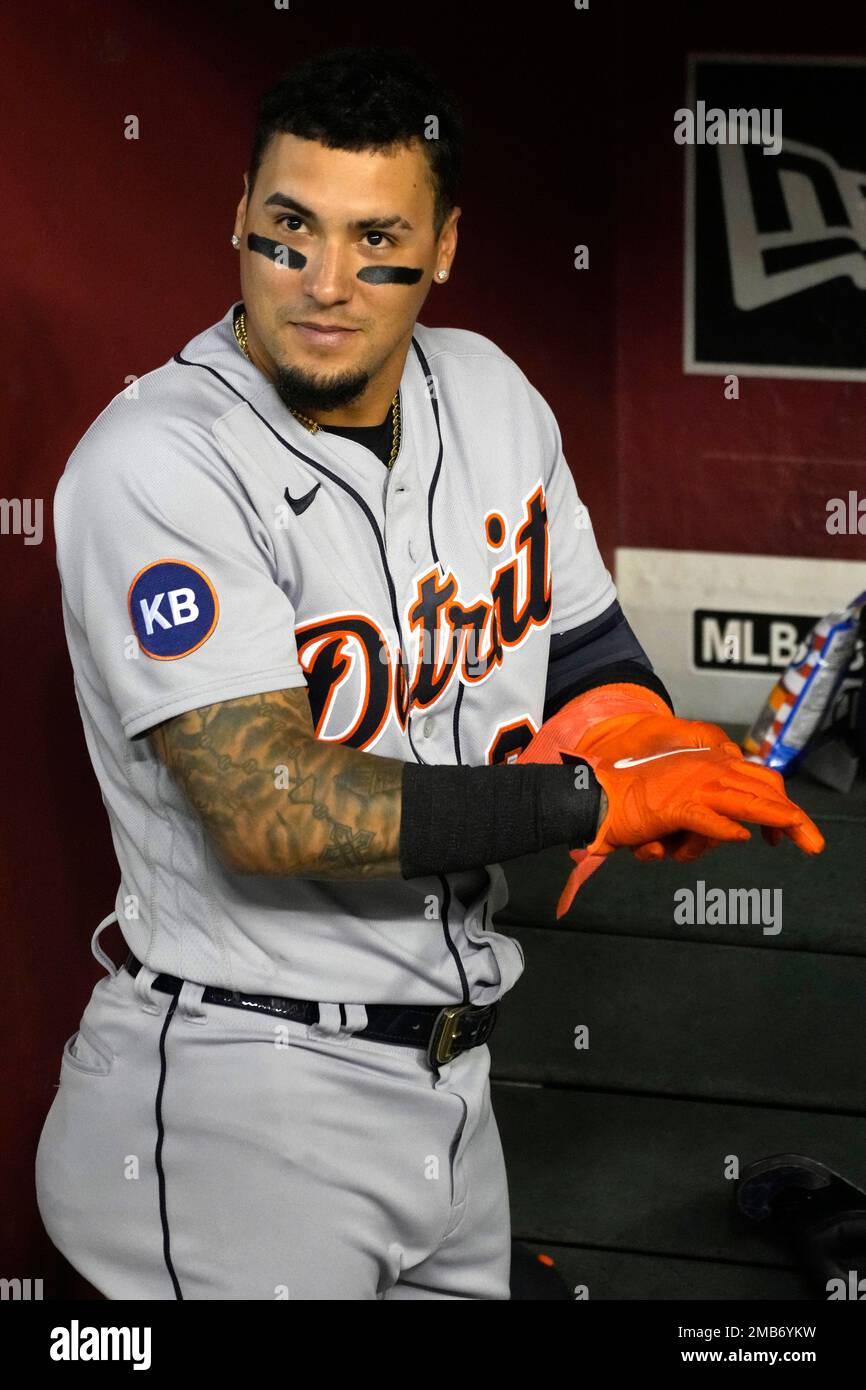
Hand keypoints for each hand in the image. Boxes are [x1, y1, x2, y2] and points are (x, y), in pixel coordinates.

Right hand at [555, 741, 823, 919]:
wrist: (598, 795)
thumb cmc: (636, 800)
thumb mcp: (678, 801)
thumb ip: (707, 810)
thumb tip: (736, 830)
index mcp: (708, 765)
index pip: (758, 780)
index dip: (780, 805)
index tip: (790, 830)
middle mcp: (706, 772)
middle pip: (762, 793)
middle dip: (792, 820)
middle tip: (814, 844)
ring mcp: (691, 788)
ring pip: (745, 803)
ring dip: (775, 819)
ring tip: (795, 834)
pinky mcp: (674, 807)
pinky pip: (706, 819)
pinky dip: (722, 829)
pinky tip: (740, 836)